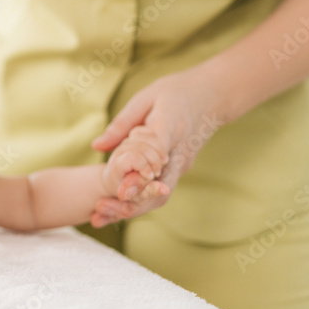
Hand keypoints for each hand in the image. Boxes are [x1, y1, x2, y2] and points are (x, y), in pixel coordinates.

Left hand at [89, 69, 224, 226]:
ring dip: (131, 208)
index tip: (120, 190)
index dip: (140, 174)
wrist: (212, 96)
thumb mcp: (146, 98)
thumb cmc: (175, 92)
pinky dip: (137, 202)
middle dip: (130, 203)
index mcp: (172, 128)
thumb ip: (122, 124)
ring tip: (99, 216)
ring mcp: (182, 165)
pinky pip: (159, 190)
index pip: (156, 156)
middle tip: (101, 208)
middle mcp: (180, 154)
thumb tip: (96, 146)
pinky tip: (113, 209)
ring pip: (159, 196)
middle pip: (159, 188)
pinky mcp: (179, 169)